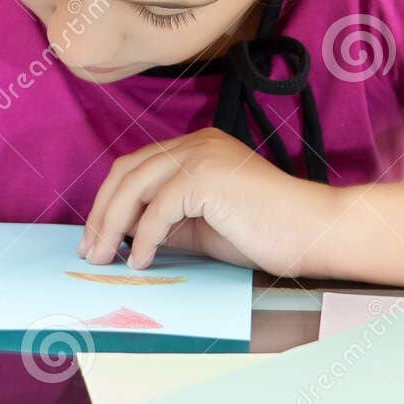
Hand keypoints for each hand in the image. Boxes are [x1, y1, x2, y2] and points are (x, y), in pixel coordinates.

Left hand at [79, 129, 339, 277]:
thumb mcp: (202, 226)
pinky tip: (141, 261)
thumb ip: (167, 222)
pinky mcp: (206, 175)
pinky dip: (144, 237)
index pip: (134, 168)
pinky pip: (158, 209)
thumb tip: (123, 236)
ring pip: (135, 187)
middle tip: (89, 252)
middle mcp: (194, 143)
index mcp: (194, 148)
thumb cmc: (265, 232)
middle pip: (127, 172)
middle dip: (101, 214)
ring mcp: (200, 154)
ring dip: (112, 225)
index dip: (108, 203)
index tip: (95, 239)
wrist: (314, 232)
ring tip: (104, 259)